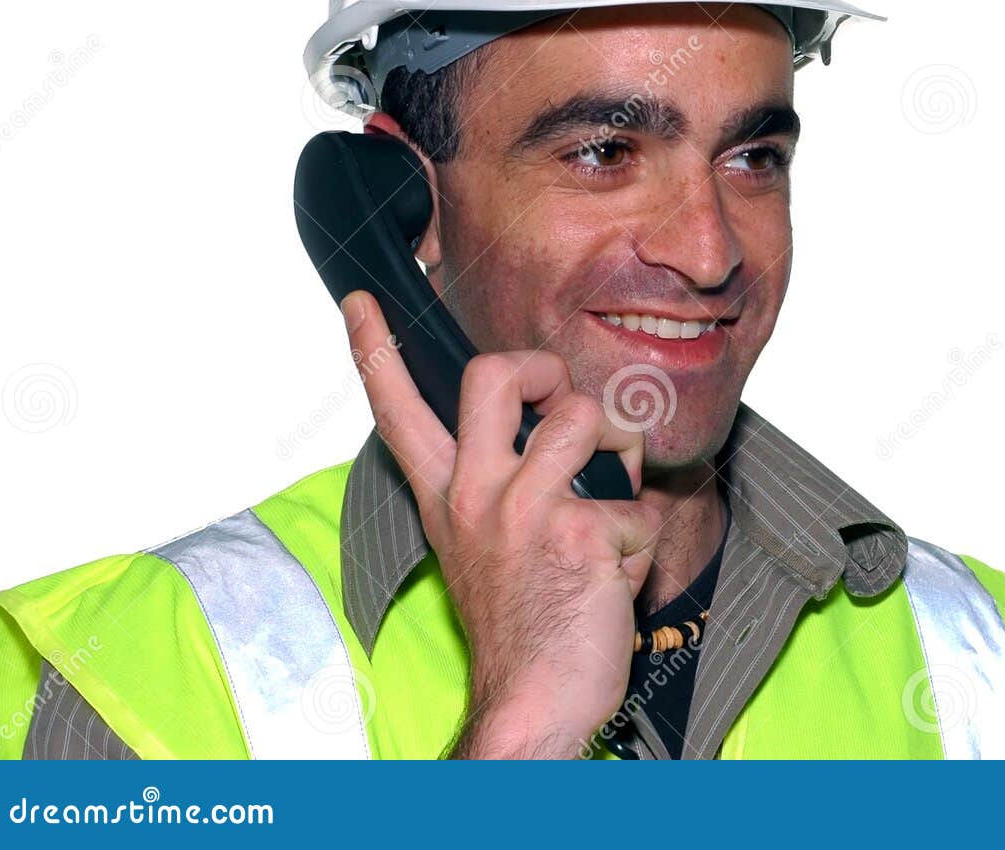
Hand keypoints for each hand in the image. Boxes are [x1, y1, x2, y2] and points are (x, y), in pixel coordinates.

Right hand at [341, 289, 658, 758]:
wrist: (537, 703)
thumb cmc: (526, 622)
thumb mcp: (491, 544)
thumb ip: (516, 481)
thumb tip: (572, 429)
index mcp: (448, 497)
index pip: (400, 412)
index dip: (378, 349)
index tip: (363, 300)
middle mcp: (475, 495)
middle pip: (495, 375)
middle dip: (543, 368)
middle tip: (561, 402)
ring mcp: (524, 512)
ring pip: (585, 419)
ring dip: (619, 455)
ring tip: (608, 507)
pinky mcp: (579, 535)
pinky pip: (637, 504)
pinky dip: (640, 542)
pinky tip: (617, 579)